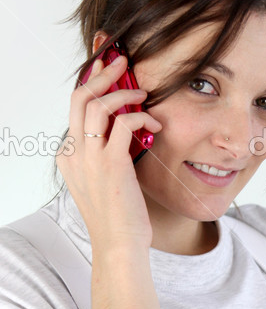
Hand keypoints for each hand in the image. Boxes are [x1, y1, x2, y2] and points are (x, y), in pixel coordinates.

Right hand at [56, 53, 162, 252]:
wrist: (119, 246)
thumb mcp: (106, 182)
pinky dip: (141, 117)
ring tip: (143, 93)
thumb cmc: (119, 218)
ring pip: (98, 104)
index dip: (91, 83)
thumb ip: (109, 154)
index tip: (107, 68)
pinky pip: (124, 123)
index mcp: (69, 157)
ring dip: (124, 92)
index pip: (74, 107)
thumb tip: (128, 129)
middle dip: (101, 73)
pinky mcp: (111, 164)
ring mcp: (89, 158)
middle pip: (79, 96)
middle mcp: (73, 153)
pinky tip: (154, 126)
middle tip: (122, 61)